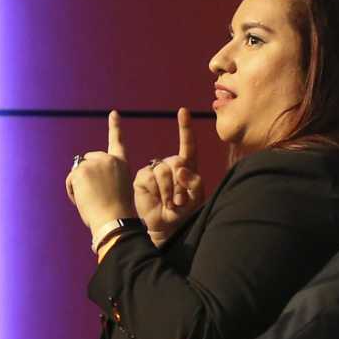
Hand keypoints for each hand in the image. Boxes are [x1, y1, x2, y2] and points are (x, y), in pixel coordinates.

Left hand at [66, 110, 134, 232]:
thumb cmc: (117, 212)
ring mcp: (95, 163)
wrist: (115, 218)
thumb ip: (106, 179)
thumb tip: (86, 179)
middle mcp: (109, 159)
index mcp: (122, 164)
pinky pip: (71, 179)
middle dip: (85, 173)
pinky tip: (83, 198)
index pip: (117, 142)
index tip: (113, 113)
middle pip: (88, 160)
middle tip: (92, 194)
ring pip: (78, 171)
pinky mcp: (82, 169)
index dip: (115, 127)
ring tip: (90, 199)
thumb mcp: (117, 190)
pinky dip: (73, 190)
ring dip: (79, 185)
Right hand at [134, 106, 205, 243]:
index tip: (183, 111)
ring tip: (171, 203)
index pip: (188, 145)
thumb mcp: (196, 199)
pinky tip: (160, 201)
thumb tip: (181, 167)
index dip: (185, 128)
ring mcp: (155, 171)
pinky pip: (152, 177)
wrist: (166, 226)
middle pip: (177, 160)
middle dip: (181, 182)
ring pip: (164, 170)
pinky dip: (160, 191)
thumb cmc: (185, 212)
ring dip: (170, 190)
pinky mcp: (142, 178)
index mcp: (187, 167)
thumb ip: (194, 182)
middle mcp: (170, 166)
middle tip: (180, 200)